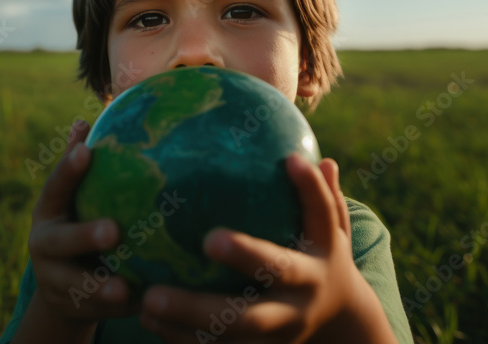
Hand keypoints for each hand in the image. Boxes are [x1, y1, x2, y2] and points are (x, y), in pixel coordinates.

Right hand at [26, 119, 141, 325]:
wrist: (60, 286)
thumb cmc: (76, 222)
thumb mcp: (73, 198)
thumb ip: (77, 167)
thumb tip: (85, 118)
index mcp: (48, 211)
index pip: (55, 187)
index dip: (68, 170)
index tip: (87, 151)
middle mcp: (44, 245)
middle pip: (60, 243)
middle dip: (84, 236)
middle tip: (113, 231)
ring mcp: (54, 280)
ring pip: (75, 286)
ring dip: (100, 287)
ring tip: (126, 288)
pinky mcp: (71, 308)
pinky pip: (96, 311)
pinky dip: (118, 309)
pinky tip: (145, 304)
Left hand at [137, 154, 366, 342]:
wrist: (341, 327)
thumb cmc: (322, 262)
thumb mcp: (334, 233)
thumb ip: (326, 199)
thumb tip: (322, 160)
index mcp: (321, 257)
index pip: (323, 216)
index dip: (310, 189)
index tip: (291, 161)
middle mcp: (303, 294)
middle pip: (276, 275)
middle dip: (246, 258)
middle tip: (209, 239)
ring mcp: (281, 328)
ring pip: (238, 326)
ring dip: (192, 314)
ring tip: (151, 297)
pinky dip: (182, 337)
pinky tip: (147, 317)